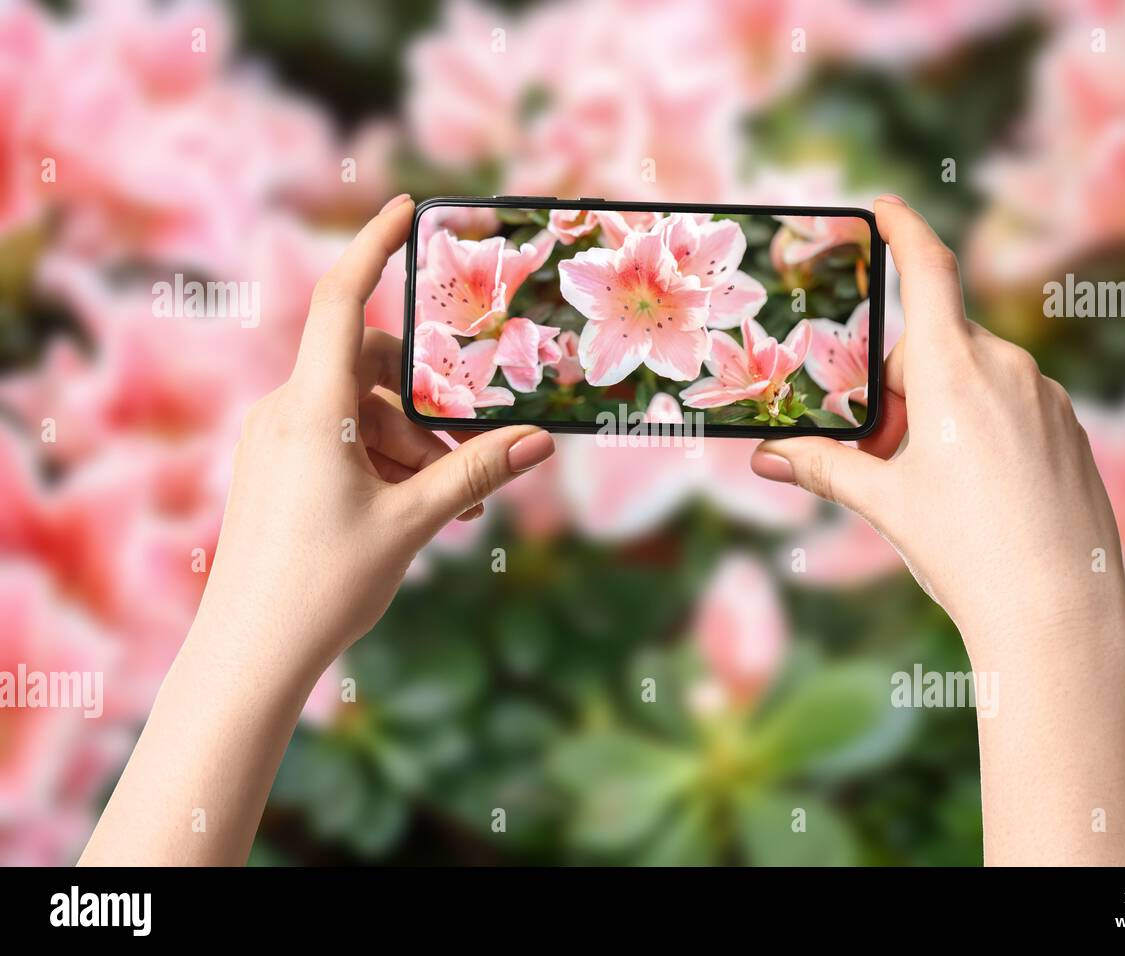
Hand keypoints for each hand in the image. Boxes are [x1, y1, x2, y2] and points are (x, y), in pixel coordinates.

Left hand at [195, 194, 554, 684]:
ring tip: (447, 509)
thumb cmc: (323, 586)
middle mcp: (285, 413)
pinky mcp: (274, 470)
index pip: (339, 301)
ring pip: (360, 412)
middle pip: (370, 370)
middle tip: (468, 462)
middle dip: (426, 406)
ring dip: (411, 445)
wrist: (248, 654)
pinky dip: (381, 461)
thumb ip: (476, 473)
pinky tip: (410, 512)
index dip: (372, 246)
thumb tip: (542, 441)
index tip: (405, 205)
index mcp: (311, 410)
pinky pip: (338, 440)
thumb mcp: (412, 523)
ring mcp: (276, 442)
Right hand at [750, 197, 1124, 864]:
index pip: (928, 273)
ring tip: (927, 481)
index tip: (885, 203)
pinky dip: (982, 425)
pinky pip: (1014, 404)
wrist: (1059, 611)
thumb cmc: (965, 551)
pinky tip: (976, 489)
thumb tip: (767, 458)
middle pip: (938, 345)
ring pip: (976, 377)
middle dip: (900, 384)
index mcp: (955, 372)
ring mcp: (1047, 397)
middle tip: (877, 448)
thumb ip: (825, 468)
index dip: (904, 229)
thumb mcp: (884, 503)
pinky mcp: (1069, 429)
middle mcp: (1008, 368)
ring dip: (941, 407)